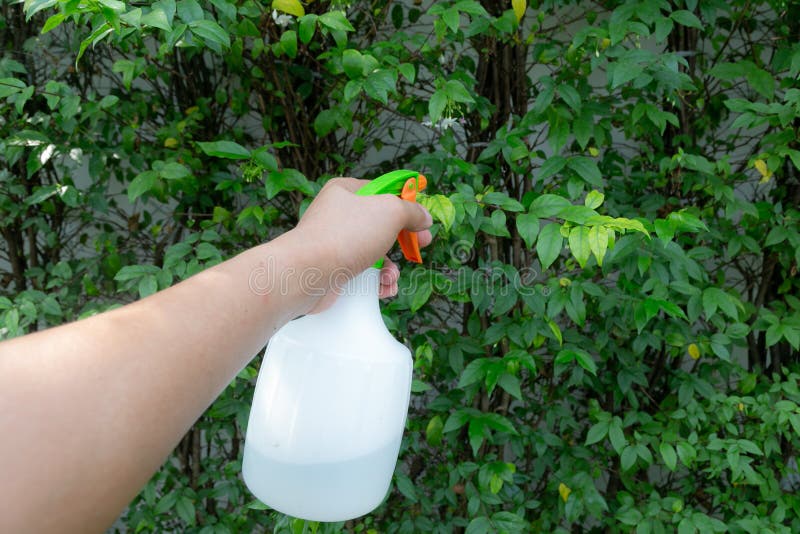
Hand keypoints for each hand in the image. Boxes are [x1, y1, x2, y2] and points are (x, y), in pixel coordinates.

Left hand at [291, 177, 432, 311]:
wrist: (307, 273)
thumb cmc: (345, 235)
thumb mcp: (390, 212)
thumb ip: (411, 211)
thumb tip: (424, 217)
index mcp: (346, 191)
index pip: (382, 190)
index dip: (406, 203)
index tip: (422, 218)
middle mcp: (338, 215)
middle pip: (381, 224)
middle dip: (403, 238)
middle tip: (421, 246)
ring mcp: (334, 243)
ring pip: (373, 252)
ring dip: (390, 266)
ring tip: (392, 276)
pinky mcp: (333, 269)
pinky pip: (362, 273)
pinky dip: (376, 281)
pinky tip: (383, 288)